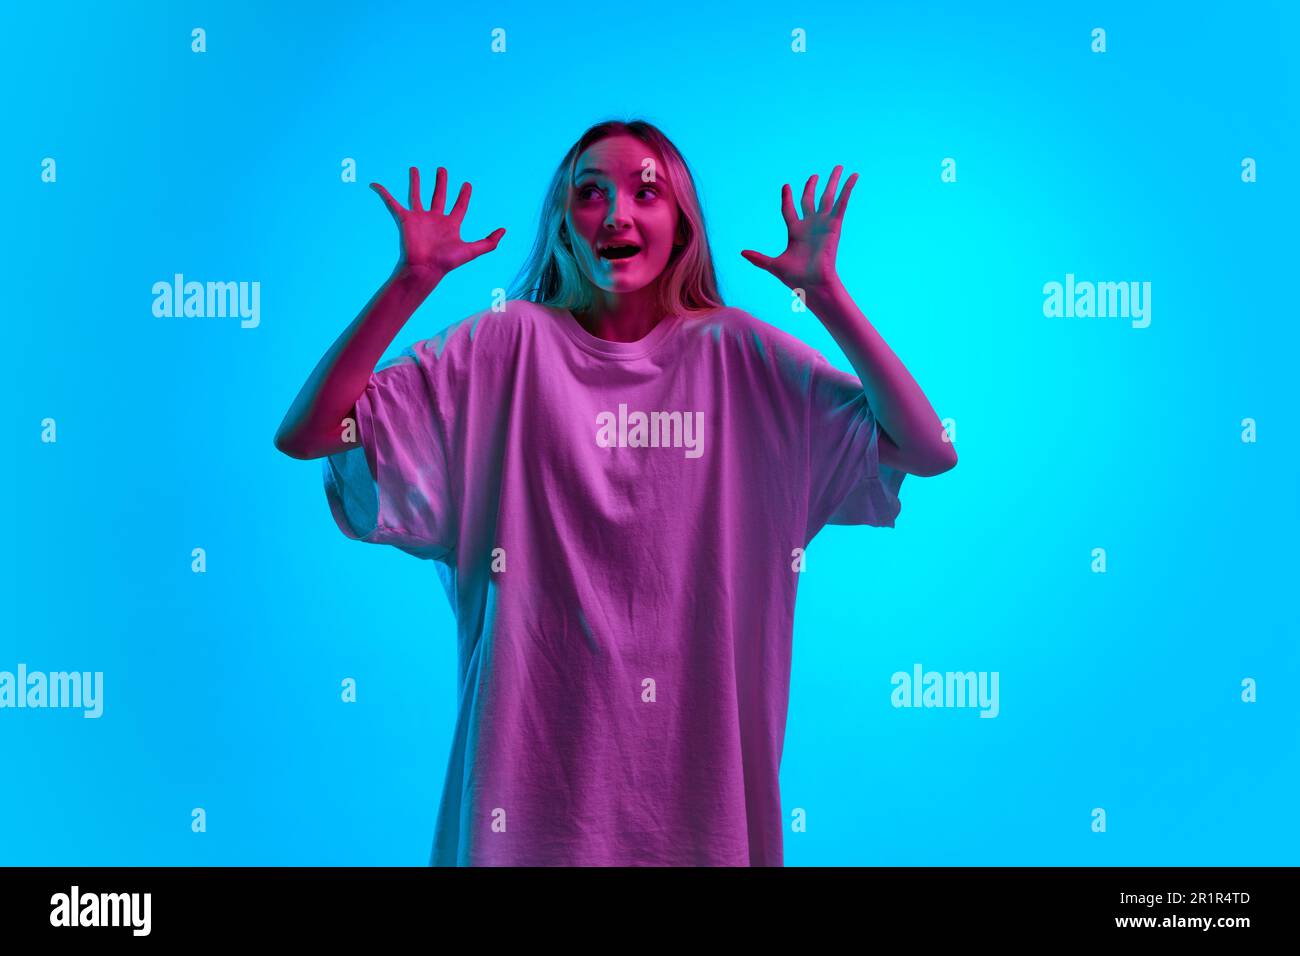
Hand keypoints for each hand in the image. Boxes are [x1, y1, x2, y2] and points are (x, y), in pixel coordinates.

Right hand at [371, 166, 505, 279]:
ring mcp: (420, 218)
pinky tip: (376, 184)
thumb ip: (488, 242)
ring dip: (416, 182)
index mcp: (451, 224)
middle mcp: (436, 219)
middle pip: (439, 195)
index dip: (464, 195)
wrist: (426, 268)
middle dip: (441, 182)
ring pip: (417, 194)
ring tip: (414, 169)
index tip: (467, 184)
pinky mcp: (406, 219)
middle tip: (441, 170)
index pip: (460, 206)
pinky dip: (384, 193)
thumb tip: (504, 230)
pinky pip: (393, 203)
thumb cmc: (448, 262)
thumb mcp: (472, 251)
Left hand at [740, 164, 856, 293]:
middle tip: (814, 176)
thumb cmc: (795, 279)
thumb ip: (758, 258)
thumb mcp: (773, 265)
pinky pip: (842, 203)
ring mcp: (823, 224)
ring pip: (827, 197)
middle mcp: (809, 226)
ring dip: (833, 181)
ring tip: (838, 166)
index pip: (789, 210)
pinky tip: (853, 176)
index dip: (787, 198)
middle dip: (811, 187)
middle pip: (810, 200)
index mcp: (795, 232)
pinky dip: (847, 189)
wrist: (813, 284)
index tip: (786, 186)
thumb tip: (741, 253)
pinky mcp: (835, 225)